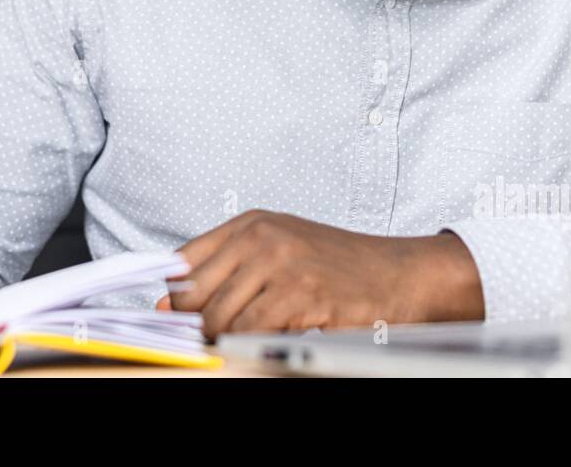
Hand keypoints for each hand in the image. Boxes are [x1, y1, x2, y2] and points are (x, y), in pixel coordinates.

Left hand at [155, 210, 483, 337]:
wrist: (402, 274)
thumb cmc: (341, 267)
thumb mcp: (281, 251)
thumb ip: (228, 271)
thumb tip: (169, 305)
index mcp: (250, 223)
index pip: (180, 263)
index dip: (176, 300)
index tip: (179, 322)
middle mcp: (260, 236)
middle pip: (193, 295)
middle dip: (198, 327)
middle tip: (216, 342)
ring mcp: (281, 262)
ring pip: (217, 319)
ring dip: (224, 342)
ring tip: (248, 344)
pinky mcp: (301, 292)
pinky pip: (250, 333)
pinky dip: (249, 347)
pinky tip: (269, 343)